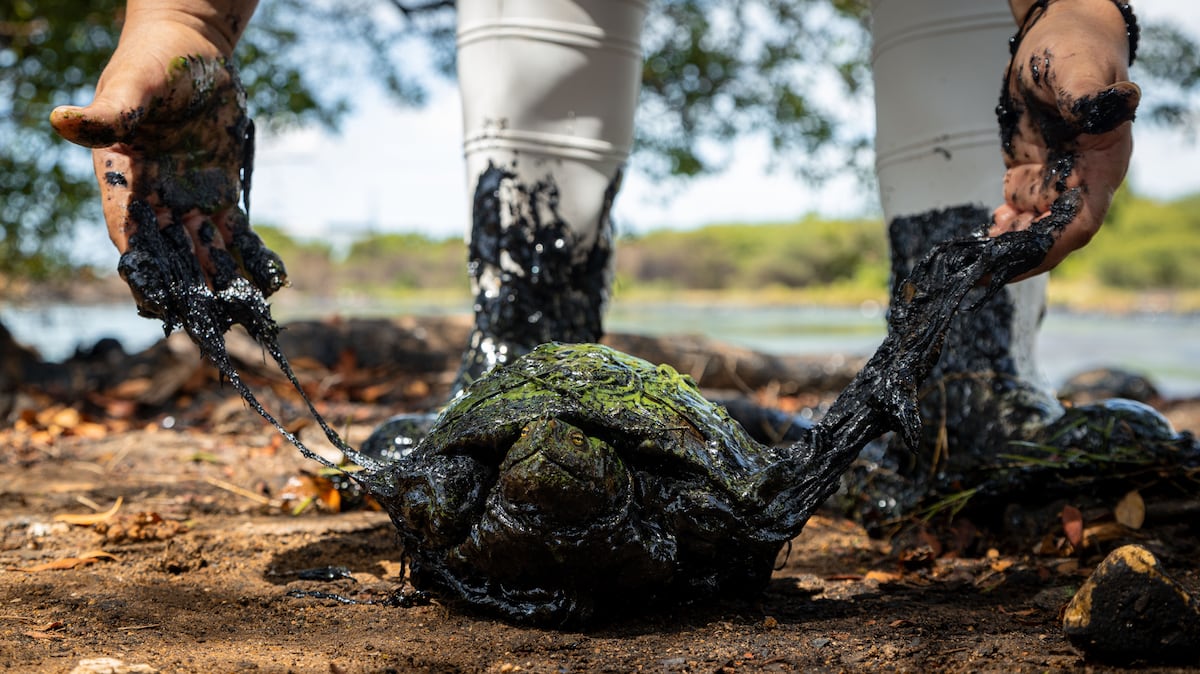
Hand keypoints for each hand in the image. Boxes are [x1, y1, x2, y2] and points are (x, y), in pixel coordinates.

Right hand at [49, 3, 284, 322]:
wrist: (191, 53)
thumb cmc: (151, 65)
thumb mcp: (131, 88)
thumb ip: (108, 114)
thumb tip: (62, 121)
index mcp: (122, 184)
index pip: (128, 236)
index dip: (142, 271)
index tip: (157, 305)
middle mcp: (154, 202)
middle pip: (171, 257)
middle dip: (190, 293)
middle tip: (209, 330)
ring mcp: (189, 202)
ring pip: (206, 255)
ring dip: (223, 286)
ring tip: (245, 319)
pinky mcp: (222, 196)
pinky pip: (238, 237)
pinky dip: (251, 261)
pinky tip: (270, 287)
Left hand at [989, 0, 1138, 279]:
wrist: (1055, 41)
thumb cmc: (1073, 49)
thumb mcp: (1077, 68)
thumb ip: (1088, 92)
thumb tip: (1110, 103)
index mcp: (1103, 163)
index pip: (1083, 220)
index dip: (1052, 246)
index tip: (1018, 261)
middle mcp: (1083, 179)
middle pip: (1056, 234)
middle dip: (1022, 255)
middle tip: (983, 268)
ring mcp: (1057, 180)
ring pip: (1035, 229)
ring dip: (1008, 246)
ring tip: (978, 254)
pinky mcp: (1031, 176)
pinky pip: (1019, 214)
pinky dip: (1001, 229)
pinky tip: (983, 233)